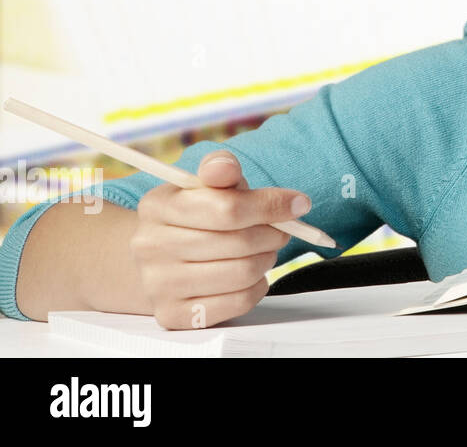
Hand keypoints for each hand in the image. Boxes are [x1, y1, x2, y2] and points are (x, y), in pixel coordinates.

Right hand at [130, 150, 309, 329]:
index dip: (271, 205)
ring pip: (242, 273)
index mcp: (158, 206)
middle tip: (279, 230)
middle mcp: (150, 246)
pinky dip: (257, 286)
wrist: (159, 261)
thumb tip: (228, 169)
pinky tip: (250, 275)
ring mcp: (158, 284)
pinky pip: (238, 302)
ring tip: (263, 251)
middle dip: (272, 234)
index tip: (299, 203)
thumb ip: (220, 169)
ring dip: (266, 259)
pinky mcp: (174, 314)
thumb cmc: (195, 216)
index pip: (228, 208)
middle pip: (239, 242)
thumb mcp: (205, 185)